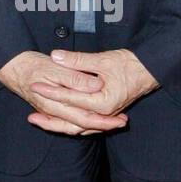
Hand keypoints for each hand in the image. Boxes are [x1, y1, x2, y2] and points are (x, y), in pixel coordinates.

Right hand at [0, 49, 127, 135]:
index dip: (104, 121)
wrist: (13, 67)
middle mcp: (55, 113)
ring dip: (95, 125)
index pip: (84, 119)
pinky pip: (70, 121)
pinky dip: (84, 121)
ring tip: (114, 122)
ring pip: (77, 125)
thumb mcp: (55, 68)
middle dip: (104, 126)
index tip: (120, 120)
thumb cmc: (33, 65)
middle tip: (123, 122)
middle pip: (82, 126)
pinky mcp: (52, 109)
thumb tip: (95, 86)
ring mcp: (53, 113)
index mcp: (56, 105)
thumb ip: (75, 78)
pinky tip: (95, 118)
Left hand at [28, 47, 159, 133]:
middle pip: (71, 121)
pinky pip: (84, 124)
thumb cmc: (130, 64)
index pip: (71, 99)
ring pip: (77, 126)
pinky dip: (70, 123)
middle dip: (50, 119)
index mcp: (103, 102)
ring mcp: (105, 116)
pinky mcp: (105, 114)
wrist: (150, 70)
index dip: (51, 92)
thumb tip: (56, 55)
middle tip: (30, 116)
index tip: (35, 86)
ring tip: (39, 121)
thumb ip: (78, 60)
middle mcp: (104, 113)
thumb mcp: (103, 59)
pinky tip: (58, 121)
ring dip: (58, 125)